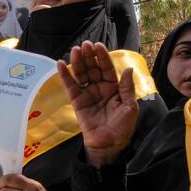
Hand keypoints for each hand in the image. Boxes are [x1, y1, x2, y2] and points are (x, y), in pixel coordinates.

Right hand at [56, 41, 137, 167]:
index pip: (107, 68)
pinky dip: (65, 75)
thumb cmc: (122, 127)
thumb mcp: (130, 107)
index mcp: (114, 87)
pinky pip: (70, 86)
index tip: (98, 46)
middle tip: (85, 45)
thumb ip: (127, 88)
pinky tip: (61, 64)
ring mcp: (87, 93)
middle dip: (89, 56)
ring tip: (75, 50)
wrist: (108, 145)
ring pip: (82, 74)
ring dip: (78, 61)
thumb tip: (127, 69)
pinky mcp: (77, 101)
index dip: (103, 57)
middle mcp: (100, 87)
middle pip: (93, 68)